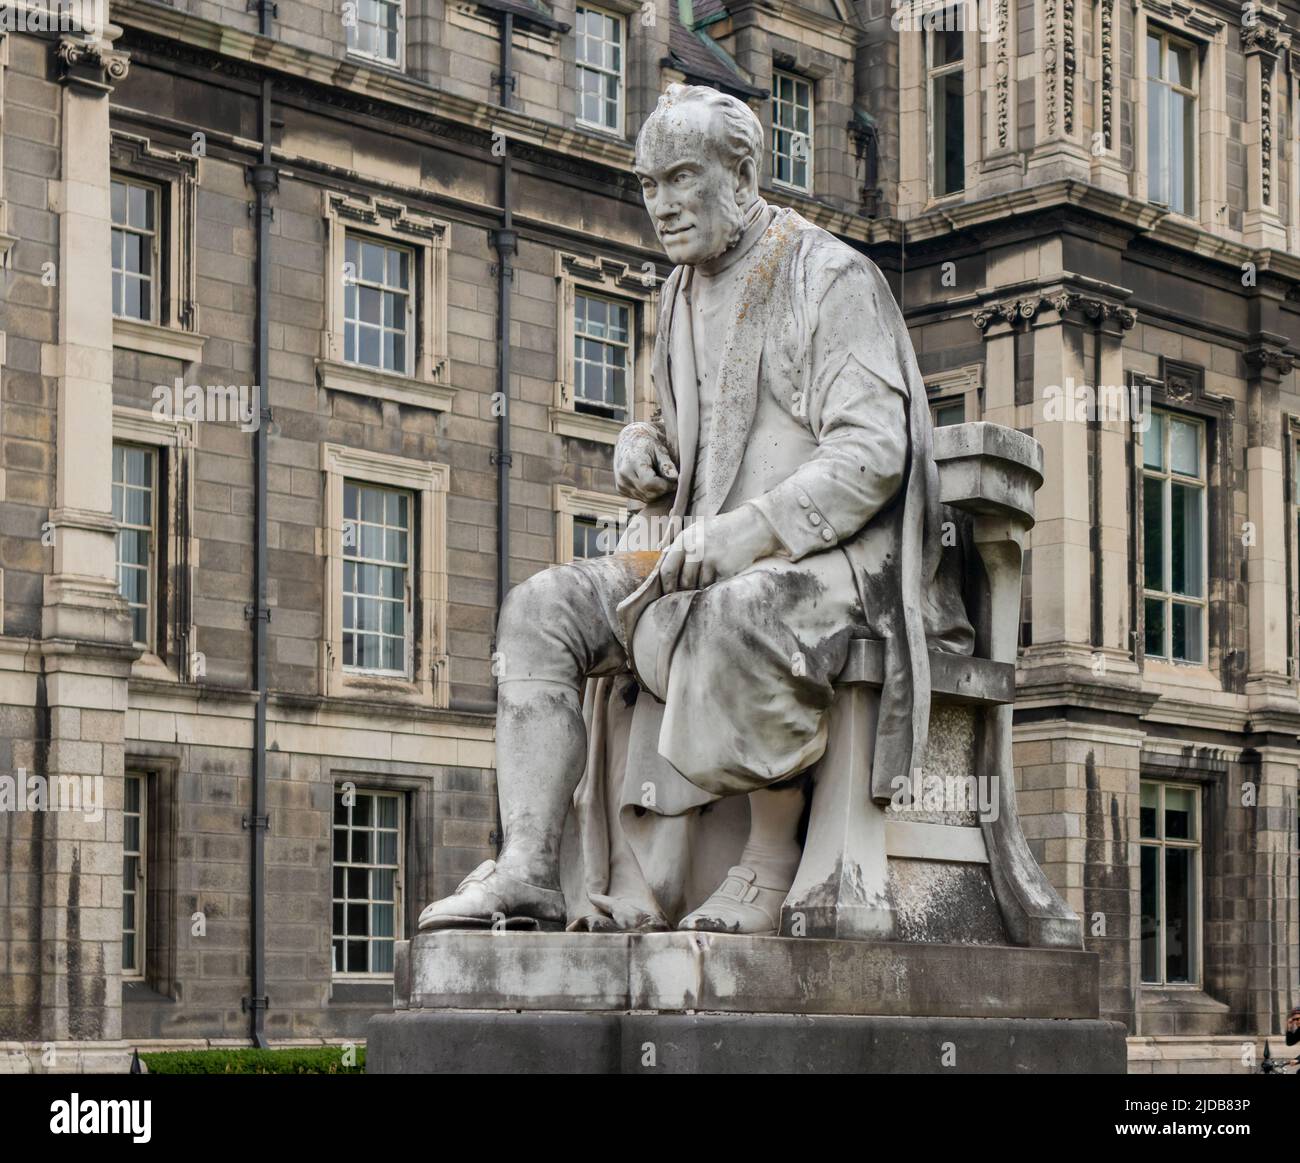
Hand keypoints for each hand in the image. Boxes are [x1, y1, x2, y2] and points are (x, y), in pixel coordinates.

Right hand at [615, 425, 678, 503]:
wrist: (628, 441)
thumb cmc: (647, 444)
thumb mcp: (659, 450)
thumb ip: (666, 464)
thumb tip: (674, 477)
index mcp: (632, 462)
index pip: (649, 483)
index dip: (665, 485)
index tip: (674, 482)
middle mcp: (623, 475)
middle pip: (648, 493)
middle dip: (662, 490)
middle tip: (670, 481)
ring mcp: (620, 484)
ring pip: (645, 498)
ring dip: (656, 492)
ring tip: (659, 477)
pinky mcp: (620, 489)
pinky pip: (640, 497)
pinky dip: (648, 492)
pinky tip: (650, 480)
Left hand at [657, 506, 780, 593]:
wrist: (751, 526)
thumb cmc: (722, 530)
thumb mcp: (697, 530)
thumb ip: (680, 544)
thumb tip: (661, 555)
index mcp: (684, 540)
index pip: (667, 569)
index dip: (665, 585)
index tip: (666, 593)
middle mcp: (695, 549)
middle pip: (683, 581)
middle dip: (685, 590)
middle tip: (689, 593)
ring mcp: (711, 559)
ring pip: (700, 585)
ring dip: (702, 587)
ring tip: (710, 578)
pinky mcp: (725, 568)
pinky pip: (715, 585)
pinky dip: (716, 585)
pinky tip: (721, 575)